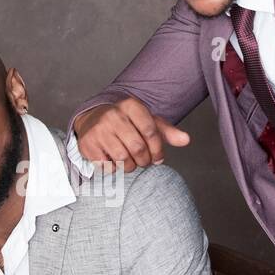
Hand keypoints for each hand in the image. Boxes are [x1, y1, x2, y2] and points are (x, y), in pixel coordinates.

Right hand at [74, 97, 189, 171]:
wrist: (92, 118)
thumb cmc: (126, 122)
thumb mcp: (147, 121)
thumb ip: (167, 131)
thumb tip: (186, 140)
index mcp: (130, 105)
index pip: (151, 132)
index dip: (158, 150)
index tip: (158, 158)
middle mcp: (113, 115)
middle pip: (138, 148)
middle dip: (144, 160)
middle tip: (143, 161)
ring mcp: (98, 130)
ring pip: (123, 159)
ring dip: (130, 166)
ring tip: (130, 161)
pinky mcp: (88, 144)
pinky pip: (108, 166)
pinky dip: (114, 169)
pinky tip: (113, 159)